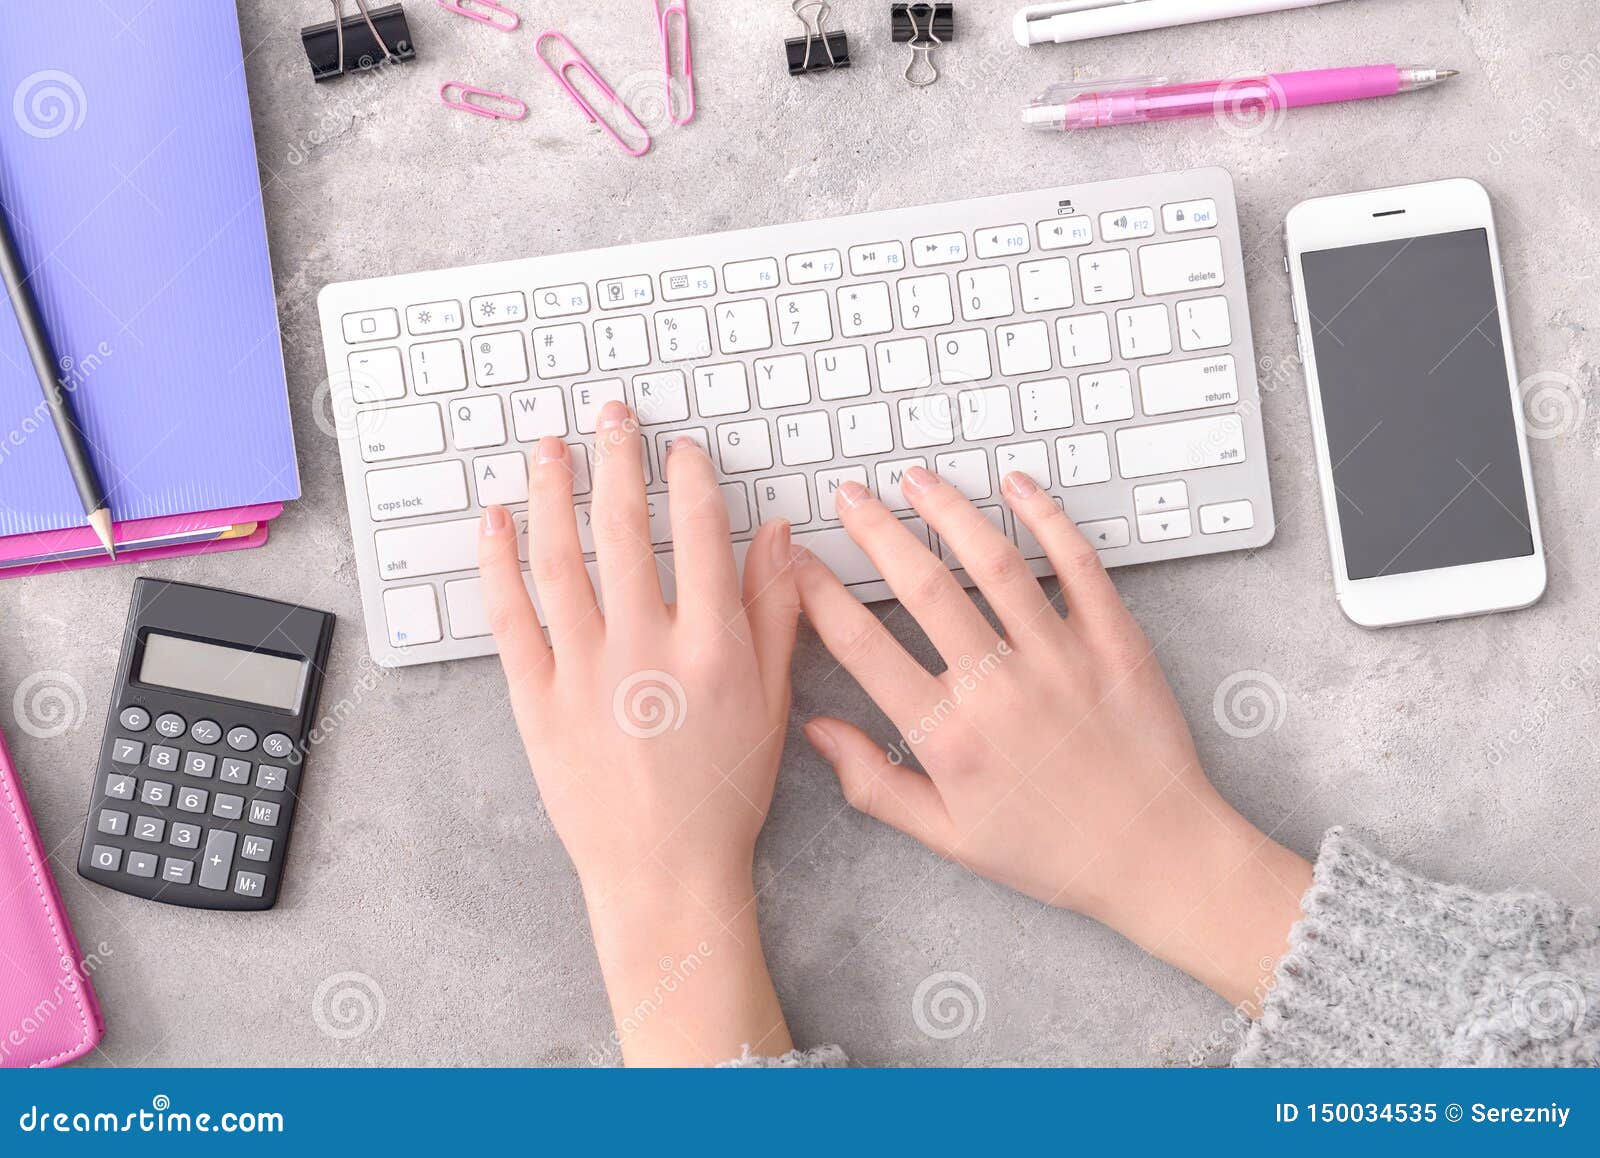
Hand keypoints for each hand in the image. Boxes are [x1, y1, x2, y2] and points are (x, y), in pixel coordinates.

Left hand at [478, 401, 798, 1063]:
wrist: (662, 872)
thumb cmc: (723, 792)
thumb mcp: (771, 702)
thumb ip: (775, 613)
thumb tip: (777, 536)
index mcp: (710, 649)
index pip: (701, 537)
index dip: (691, 480)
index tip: (682, 447)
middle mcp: (645, 651)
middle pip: (625, 531)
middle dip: (618, 461)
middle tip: (611, 416)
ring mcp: (583, 674)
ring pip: (560, 561)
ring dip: (553, 494)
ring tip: (549, 447)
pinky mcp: (535, 701)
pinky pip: (510, 619)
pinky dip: (498, 565)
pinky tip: (495, 522)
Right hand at [794, 467, 1310, 1008]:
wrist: (1157, 857)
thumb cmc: (1052, 852)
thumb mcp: (947, 837)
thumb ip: (873, 784)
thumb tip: (816, 732)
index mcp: (949, 738)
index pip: (863, 646)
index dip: (819, 595)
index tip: (796, 563)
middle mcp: (999, 689)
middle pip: (921, 586)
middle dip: (874, 531)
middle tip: (849, 496)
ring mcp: (1060, 659)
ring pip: (993, 563)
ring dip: (949, 511)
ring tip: (917, 479)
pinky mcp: (1114, 642)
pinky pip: (1077, 565)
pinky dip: (1047, 518)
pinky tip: (1017, 486)